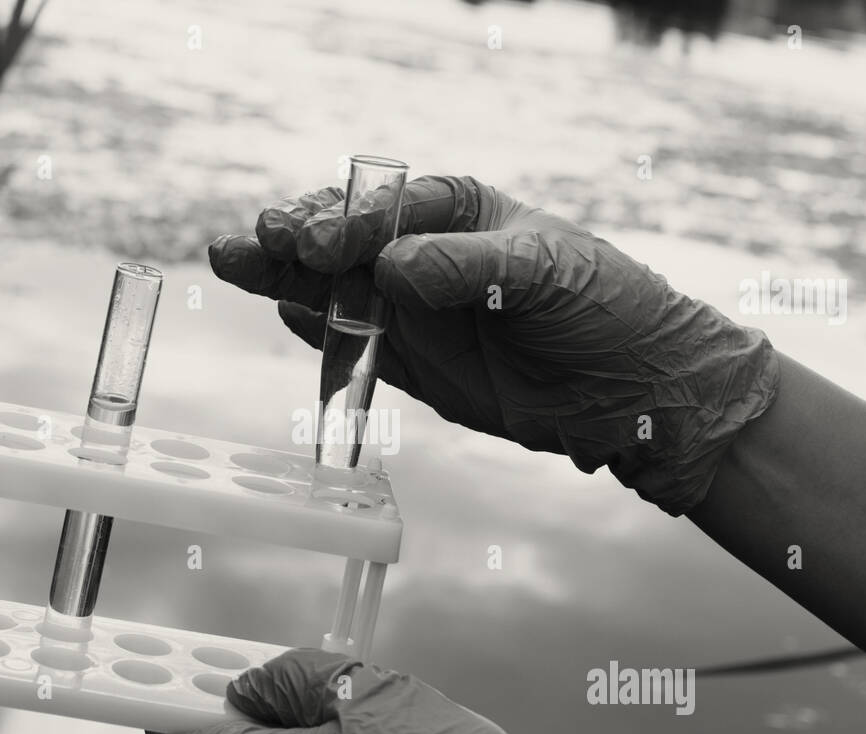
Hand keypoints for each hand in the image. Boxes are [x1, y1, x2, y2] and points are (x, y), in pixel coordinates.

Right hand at [209, 176, 778, 513]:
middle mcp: (427, 258)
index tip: (316, 239)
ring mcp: (416, 313)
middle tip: (253, 239)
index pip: (387, 208)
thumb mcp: (546, 274)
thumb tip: (390, 270)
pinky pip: (356, 346)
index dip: (346, 221)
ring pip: (336, 289)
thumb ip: (467, 268)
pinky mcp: (416, 366)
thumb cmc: (605, 309)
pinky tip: (286, 313)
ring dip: (286, 276)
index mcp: (460, 214)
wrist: (634, 393)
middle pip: (345, 242)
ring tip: (231, 260)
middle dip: (296, 237)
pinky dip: (321, 333)